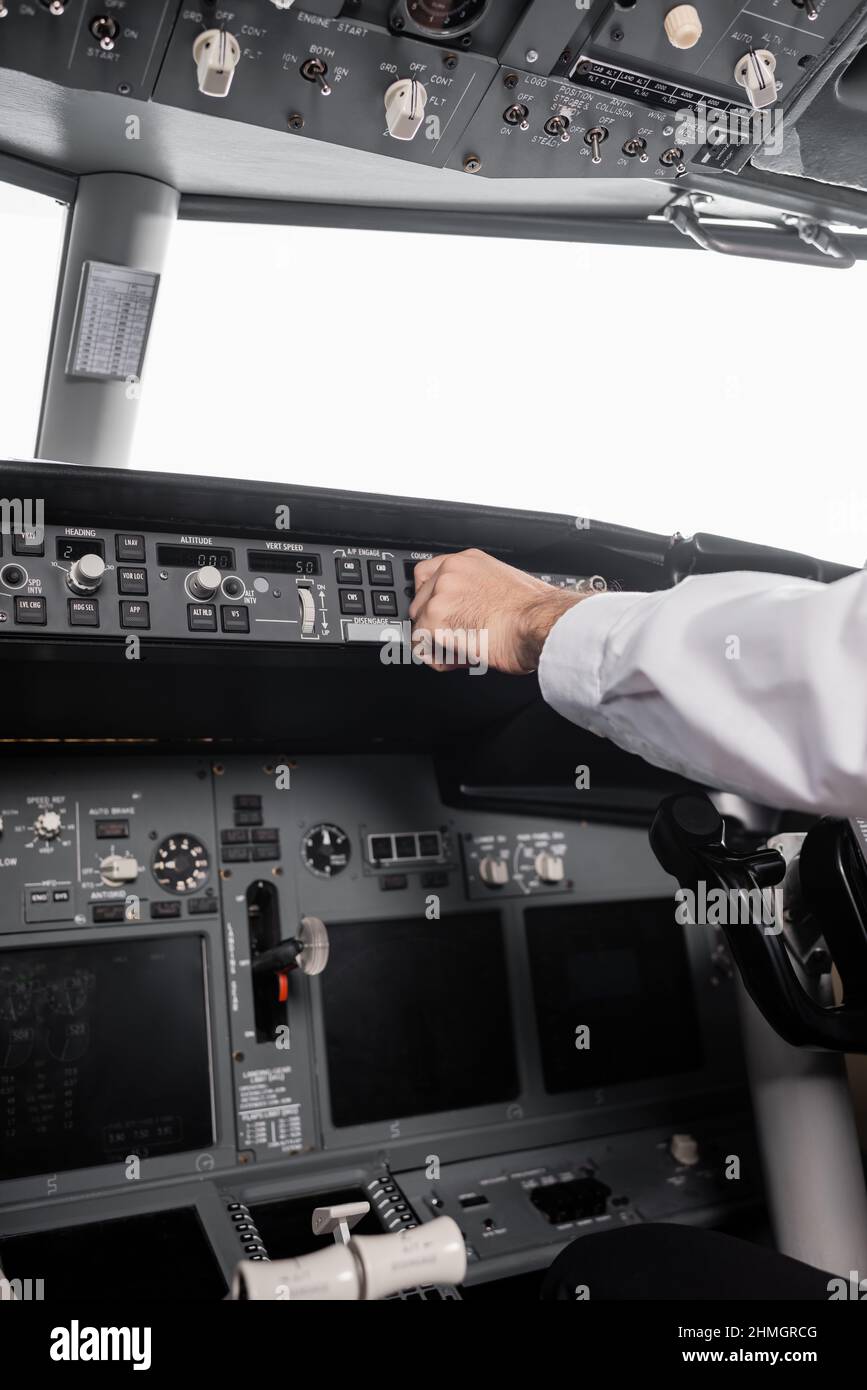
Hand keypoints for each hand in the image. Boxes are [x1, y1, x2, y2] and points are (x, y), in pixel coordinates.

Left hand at [408, 548, 586, 674]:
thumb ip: (479, 592)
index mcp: (468, 561)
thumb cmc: (536, 613)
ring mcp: (439, 595)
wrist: (541, 624)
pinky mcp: (434, 620)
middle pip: (420, 603)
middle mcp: (450, 572)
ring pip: (420, 628)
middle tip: (462, 639)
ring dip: (440, 644)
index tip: (441, 616)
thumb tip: (472, 610)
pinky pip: (422, 649)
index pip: (428, 576)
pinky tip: (466, 657)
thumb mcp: (505, 587)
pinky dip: (442, 661)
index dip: (433, 601)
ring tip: (469, 649)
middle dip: (436, 626)